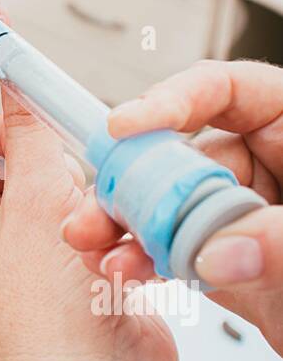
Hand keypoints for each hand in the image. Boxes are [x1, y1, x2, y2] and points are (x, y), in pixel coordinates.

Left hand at [0, 49, 179, 360]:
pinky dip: (93, 189)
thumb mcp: (35, 202)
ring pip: (48, 168)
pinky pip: (81, 198)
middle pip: (3, 144)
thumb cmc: (47, 322)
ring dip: (66, 158)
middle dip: (27, 118)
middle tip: (42, 72)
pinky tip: (102, 195)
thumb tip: (18, 77)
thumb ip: (31, 131)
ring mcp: (28, 244)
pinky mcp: (73, 256)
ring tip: (75, 157)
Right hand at [61, 59, 282, 357]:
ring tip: (96, 242)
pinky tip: (126, 270)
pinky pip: (181, 254)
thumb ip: (282, 241)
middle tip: (101, 199)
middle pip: (189, 153)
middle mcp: (274, 168)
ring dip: (128, 225)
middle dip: (136, 177)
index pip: (231, 90)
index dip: (175, 99)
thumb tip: (222, 249)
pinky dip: (147, 263)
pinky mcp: (237, 267)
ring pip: (175, 208)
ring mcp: (251, 218)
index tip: (131, 124)